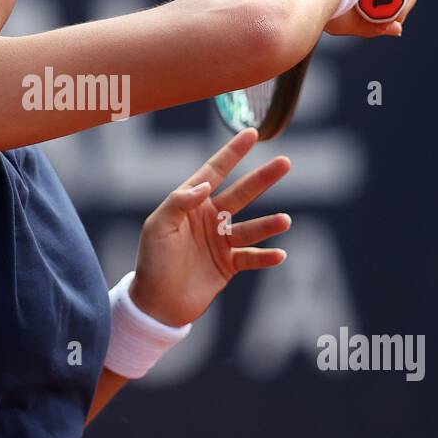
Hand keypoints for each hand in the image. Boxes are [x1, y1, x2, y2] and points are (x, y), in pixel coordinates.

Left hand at [128, 127, 291, 327]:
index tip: (252, 134)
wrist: (157, 303)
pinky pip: (252, 257)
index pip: (215, 171)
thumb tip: (206, 184)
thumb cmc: (152, 261)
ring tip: (285, 221)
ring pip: (251, 228)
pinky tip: (279, 254)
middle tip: (285, 162)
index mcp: (191, 204)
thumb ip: (179, 202)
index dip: (233, 152)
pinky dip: (266, 256)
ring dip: (269, 224)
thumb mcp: (157, 227)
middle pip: (242, 193)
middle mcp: (210, 218)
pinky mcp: (229, 265)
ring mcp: (221, 242)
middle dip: (263, 178)